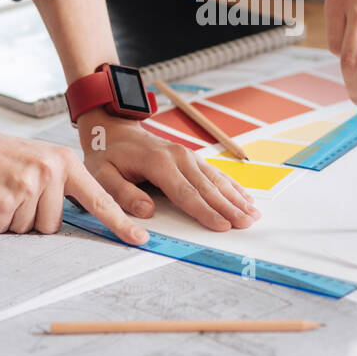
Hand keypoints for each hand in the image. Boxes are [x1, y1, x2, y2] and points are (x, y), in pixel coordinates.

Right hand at [0, 121, 149, 242]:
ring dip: (10, 218)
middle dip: (30, 217)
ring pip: (28, 229)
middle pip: (53, 225)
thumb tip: (65, 220)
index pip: (98, 197)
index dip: (120, 221)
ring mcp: (30, 184)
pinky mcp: (5, 198)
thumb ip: (57, 185)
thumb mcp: (36, 161)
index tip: (141, 237)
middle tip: (11, 191)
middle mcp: (52, 171)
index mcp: (64, 161)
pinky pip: (5, 228)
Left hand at [77, 109, 260, 231]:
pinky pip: (215, 172)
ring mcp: (187, 155)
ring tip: (253, 213)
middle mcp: (178, 157)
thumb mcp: (104, 175)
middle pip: (208, 188)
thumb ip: (123, 193)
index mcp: (158, 163)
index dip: (205, 212)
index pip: (186, 194)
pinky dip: (231, 185)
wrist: (114, 129)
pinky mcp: (190, 157)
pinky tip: (244, 196)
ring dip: (236, 197)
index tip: (222, 226)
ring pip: (216, 180)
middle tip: (247, 224)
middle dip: (229, 208)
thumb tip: (146, 212)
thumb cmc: (108, 155)